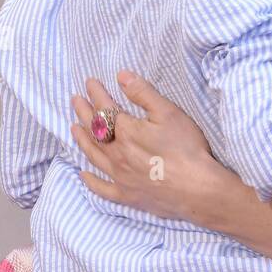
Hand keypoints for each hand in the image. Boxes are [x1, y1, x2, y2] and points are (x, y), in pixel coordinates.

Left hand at [70, 72, 229, 220]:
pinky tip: (84, 175)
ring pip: (93, 156)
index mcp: (125, 131)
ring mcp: (120, 177)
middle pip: (94, 130)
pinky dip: (91, 181)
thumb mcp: (168, 113)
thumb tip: (122, 76)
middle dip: (83, 112)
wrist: (197, 189)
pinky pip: (102, 189)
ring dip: (82, 140)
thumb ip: (143, 93)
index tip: (89, 82)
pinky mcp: (127, 196)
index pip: (105, 107)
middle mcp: (116, 154)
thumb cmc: (186, 149)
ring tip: (74, 128)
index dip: (96, 93)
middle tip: (75, 100)